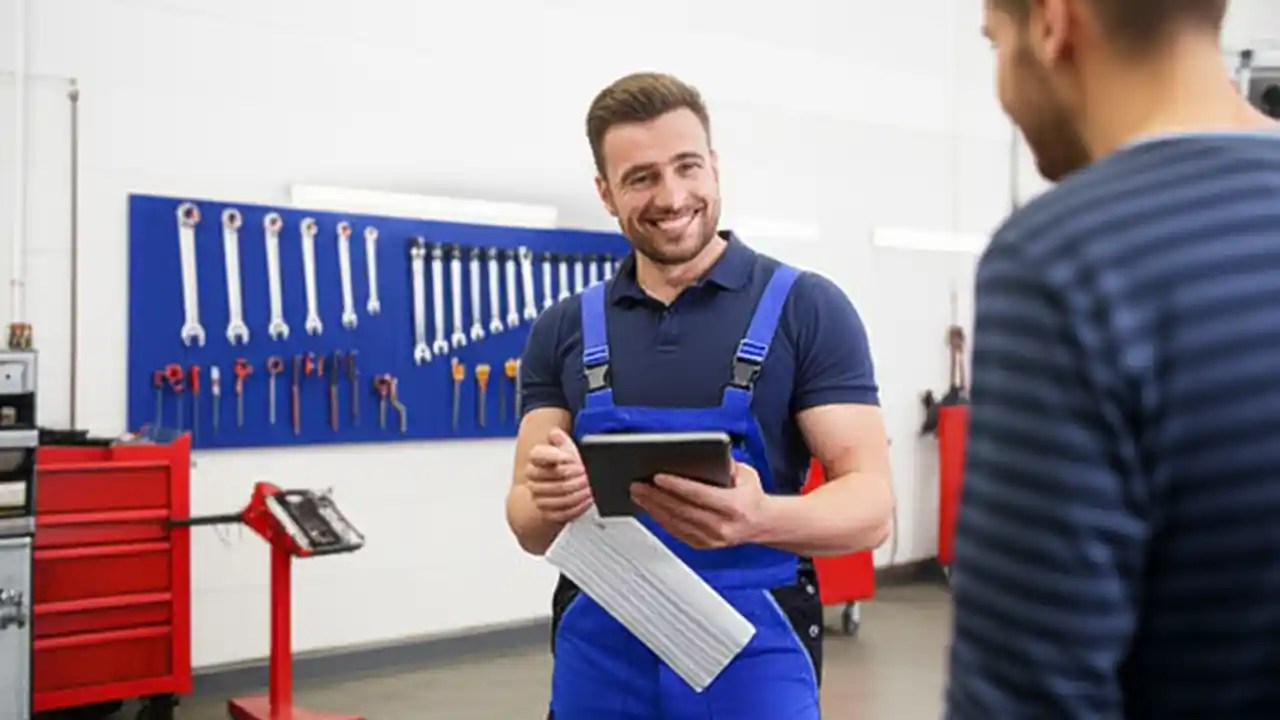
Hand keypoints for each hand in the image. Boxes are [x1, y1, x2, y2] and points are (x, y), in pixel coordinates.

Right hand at [525, 427, 593, 523]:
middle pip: (554, 477)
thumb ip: (561, 440)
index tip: (570, 458)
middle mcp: (533, 478)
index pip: (538, 454)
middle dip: (574, 475)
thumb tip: (555, 433)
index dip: (555, 455)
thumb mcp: (565, 448)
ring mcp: (538, 496)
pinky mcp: (546, 512)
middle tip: (586, 473)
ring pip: (559, 496)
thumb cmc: (563, 466)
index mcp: (536, 459)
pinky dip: (577, 507)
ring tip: (590, 487)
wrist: (557, 488)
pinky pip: (562, 512)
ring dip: (579, 492)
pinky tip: (586, 500)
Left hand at [631, 461, 768, 549]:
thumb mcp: (746, 474)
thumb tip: (706, 453)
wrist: (762, 524)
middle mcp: (722, 526)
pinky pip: (675, 532)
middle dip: (656, 496)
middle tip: (638, 484)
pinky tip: (650, 508)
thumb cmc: (751, 496)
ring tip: (638, 494)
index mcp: (734, 506)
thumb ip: (727, 463)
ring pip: (675, 522)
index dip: (676, 486)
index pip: (699, 494)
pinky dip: (660, 519)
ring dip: (653, 508)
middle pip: (681, 510)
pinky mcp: (702, 545)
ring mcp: (711, 539)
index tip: (658, 477)